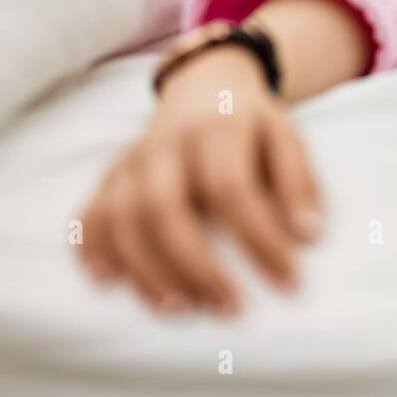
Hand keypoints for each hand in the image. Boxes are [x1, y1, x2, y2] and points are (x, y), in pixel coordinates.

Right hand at [78, 42, 322, 316]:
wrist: (205, 87)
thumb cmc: (251, 127)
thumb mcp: (287, 137)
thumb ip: (299, 182)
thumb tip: (308, 235)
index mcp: (216, 128)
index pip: (231, 189)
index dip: (260, 240)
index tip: (291, 282)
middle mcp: (164, 143)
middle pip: (163, 207)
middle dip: (195, 265)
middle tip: (230, 308)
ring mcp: (131, 160)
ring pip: (121, 219)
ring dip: (147, 271)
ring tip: (182, 310)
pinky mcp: (109, 176)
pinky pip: (89, 216)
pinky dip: (93, 251)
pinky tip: (111, 284)